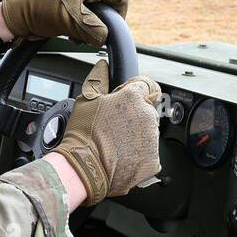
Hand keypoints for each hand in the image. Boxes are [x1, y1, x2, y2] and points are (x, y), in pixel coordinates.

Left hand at [0, 0, 130, 45]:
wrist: (15, 16)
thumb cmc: (40, 11)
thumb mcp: (71, 21)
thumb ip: (94, 29)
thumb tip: (105, 37)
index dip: (120, 14)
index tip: (112, 30)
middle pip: (107, 5)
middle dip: (101, 23)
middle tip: (91, 35)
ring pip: (95, 12)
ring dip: (89, 27)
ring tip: (76, 35)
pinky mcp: (67, 3)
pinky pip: (83, 15)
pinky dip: (80, 26)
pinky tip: (70, 33)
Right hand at [52, 60, 161, 206]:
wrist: (84, 168)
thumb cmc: (83, 135)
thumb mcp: (85, 101)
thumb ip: (99, 81)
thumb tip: (102, 68)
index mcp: (133, 97)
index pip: (146, 85)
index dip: (135, 92)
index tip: (128, 100)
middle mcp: (147, 115)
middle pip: (147, 111)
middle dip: (134, 117)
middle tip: (114, 127)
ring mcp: (152, 139)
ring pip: (148, 133)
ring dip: (136, 136)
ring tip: (115, 145)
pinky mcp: (153, 160)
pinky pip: (149, 155)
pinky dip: (138, 157)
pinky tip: (121, 158)